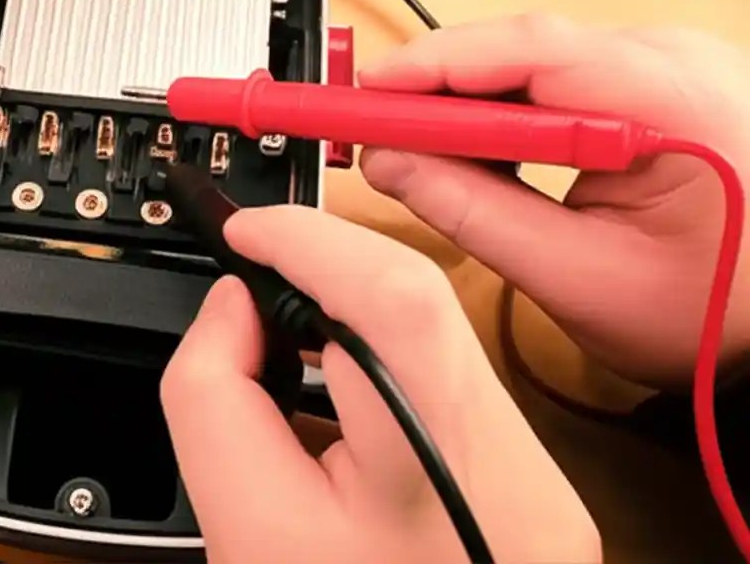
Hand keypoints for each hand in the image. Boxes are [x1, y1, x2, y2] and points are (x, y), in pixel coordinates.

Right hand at [161, 205, 598, 562]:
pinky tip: (333, 388)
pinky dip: (380, 359)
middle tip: (257, 278)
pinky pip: (449, 382)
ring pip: (440, 337)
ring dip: (351, 312)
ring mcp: (539, 480)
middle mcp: (519, 475)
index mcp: (442, 484)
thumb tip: (236, 307)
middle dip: (327, 269)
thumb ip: (213, 393)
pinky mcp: (534, 484)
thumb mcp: (239, 522)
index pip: (393, 302)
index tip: (247, 230)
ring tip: (286, 344)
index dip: (311, 241)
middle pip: (426, 308)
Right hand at [358, 14, 749, 389]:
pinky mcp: (652, 83)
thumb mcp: (580, 279)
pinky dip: (502, 113)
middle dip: (433, 89)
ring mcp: (667, 66)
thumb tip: (391, 164)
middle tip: (361, 127)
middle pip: (519, 49)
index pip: (526, 53)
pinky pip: (556, 79)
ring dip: (464, 105)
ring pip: (531, 63)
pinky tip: (471, 150)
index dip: (429, 69)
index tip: (360, 99)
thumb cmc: (719, 310)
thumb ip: (476, 215)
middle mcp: (674, 61)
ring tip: (408, 149)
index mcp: (670, 101)